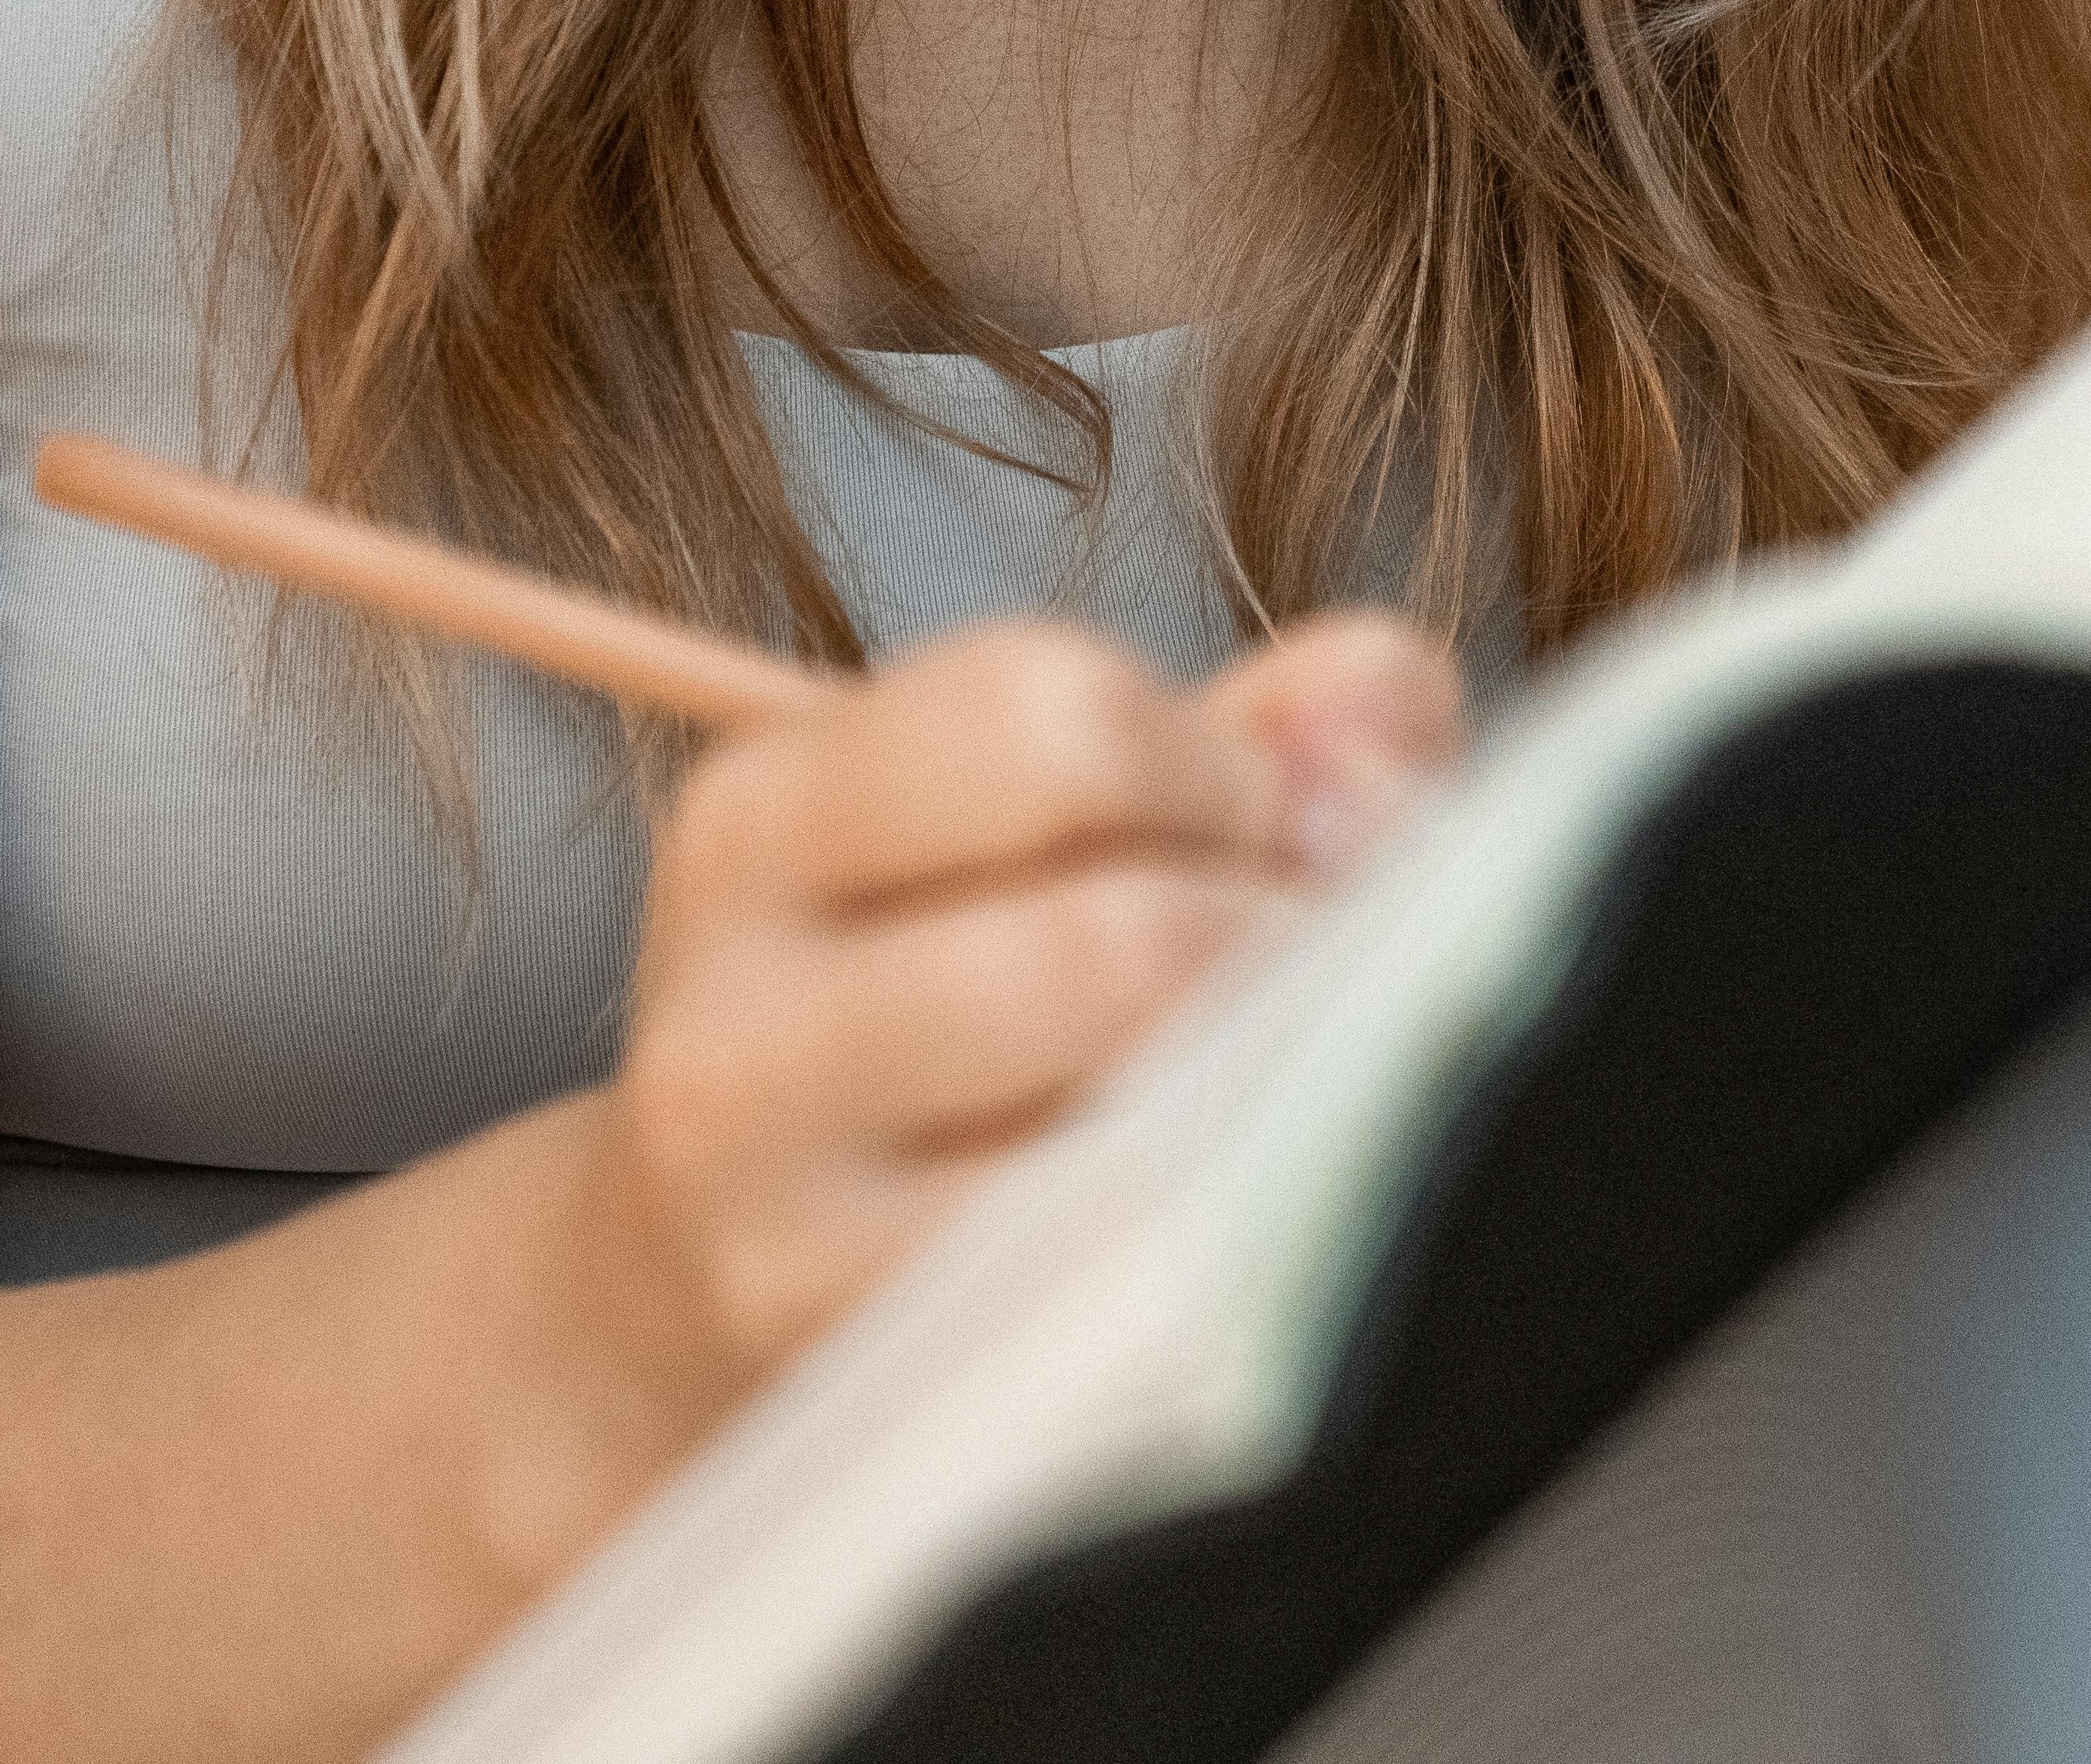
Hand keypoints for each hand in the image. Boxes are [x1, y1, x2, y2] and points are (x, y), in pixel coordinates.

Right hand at [544, 606, 1461, 1494]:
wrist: (697, 1291)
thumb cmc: (935, 1008)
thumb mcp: (1038, 824)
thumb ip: (1253, 732)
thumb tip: (1393, 712)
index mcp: (762, 815)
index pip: (1046, 718)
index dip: (1217, 764)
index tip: (1252, 822)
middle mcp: (735, 1018)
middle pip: (1117, 941)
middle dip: (1274, 941)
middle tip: (1304, 964)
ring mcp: (779, 1227)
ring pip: (1131, 1132)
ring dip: (1274, 1085)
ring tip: (1286, 1068)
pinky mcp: (856, 1380)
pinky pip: (1114, 1287)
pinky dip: (1222, 1228)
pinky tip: (1236, 1198)